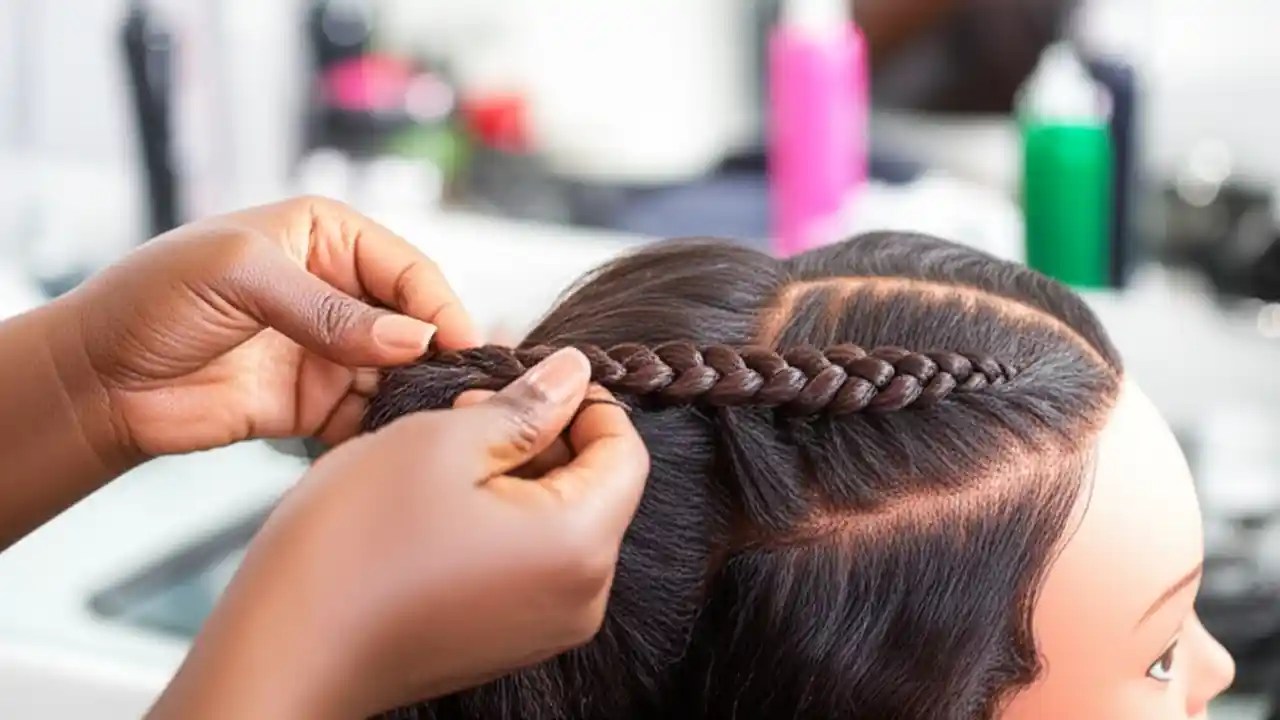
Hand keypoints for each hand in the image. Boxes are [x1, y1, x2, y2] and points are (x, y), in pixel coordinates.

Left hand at [56, 196, 478, 465]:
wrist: (99, 380)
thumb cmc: (154, 299)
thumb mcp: (242, 277)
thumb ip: (330, 310)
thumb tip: (415, 339)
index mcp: (327, 237)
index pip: (407, 269)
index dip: (439, 306)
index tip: (464, 346)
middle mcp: (338, 291)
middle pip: (414, 324)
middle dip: (440, 356)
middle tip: (465, 392)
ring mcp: (330, 351)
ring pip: (400, 374)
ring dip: (420, 397)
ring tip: (440, 423)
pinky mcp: (317, 404)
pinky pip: (369, 416)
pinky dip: (388, 430)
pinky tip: (399, 442)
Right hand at [148, 348, 649, 718]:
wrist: (280, 657)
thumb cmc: (348, 554)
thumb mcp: (441, 443)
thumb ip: (524, 406)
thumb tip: (573, 375)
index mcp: (576, 545)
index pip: (626, 451)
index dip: (583, 403)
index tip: (531, 380)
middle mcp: (578, 597)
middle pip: (595, 487)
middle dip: (540, 437)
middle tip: (466, 413)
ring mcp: (544, 627)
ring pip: (557, 521)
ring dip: (513, 475)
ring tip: (440, 456)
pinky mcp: (506, 640)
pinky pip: (527, 560)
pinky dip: (497, 520)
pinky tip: (436, 505)